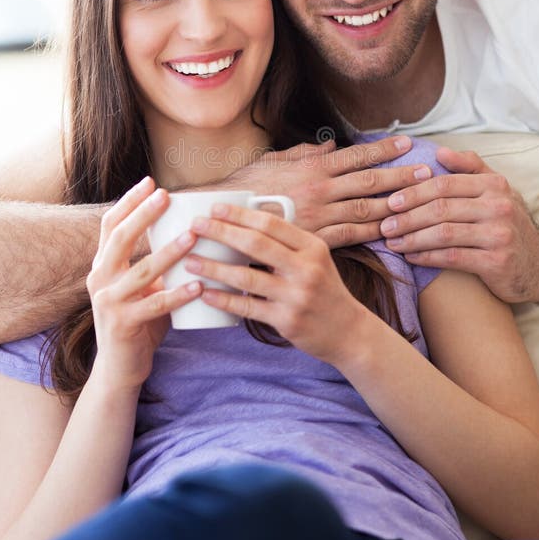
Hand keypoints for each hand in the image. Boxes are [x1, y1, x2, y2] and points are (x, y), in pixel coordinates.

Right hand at [87, 177, 200, 390]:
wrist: (119, 367)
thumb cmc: (139, 320)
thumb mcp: (141, 286)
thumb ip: (154, 262)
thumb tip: (190, 229)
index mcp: (103, 265)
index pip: (111, 225)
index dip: (129, 201)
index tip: (150, 182)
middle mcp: (100, 279)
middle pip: (120, 238)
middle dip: (144, 214)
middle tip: (166, 197)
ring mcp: (109, 302)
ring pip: (141, 271)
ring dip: (169, 252)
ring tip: (192, 236)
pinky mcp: (123, 325)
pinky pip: (154, 305)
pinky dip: (178, 294)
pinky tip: (198, 285)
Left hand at [184, 202, 367, 364]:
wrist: (348, 331)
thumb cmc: (323, 290)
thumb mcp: (315, 259)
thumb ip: (287, 242)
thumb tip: (246, 221)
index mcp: (312, 247)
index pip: (271, 223)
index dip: (240, 214)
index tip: (214, 208)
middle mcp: (306, 268)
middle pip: (256, 244)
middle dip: (221, 232)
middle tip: (196, 226)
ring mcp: (296, 296)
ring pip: (246, 277)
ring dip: (214, 268)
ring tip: (189, 262)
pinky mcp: (287, 321)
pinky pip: (247, 308)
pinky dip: (223, 300)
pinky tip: (205, 294)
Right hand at [228, 136, 431, 248]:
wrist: (223, 217)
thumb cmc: (246, 187)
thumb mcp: (273, 160)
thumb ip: (305, 152)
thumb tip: (332, 145)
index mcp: (312, 166)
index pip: (357, 155)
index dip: (384, 149)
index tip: (407, 143)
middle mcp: (321, 189)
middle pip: (370, 181)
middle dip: (401, 176)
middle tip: (426, 172)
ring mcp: (320, 215)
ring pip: (367, 209)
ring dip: (396, 204)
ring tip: (419, 199)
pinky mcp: (316, 239)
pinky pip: (352, 235)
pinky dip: (375, 232)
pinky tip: (393, 231)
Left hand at [379, 148, 538, 302]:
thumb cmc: (508, 223)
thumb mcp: (496, 190)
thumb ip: (470, 167)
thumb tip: (440, 151)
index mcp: (494, 185)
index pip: (444, 184)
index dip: (413, 192)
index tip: (390, 201)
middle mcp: (498, 207)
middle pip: (440, 208)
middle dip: (406, 217)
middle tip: (383, 225)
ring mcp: (499, 235)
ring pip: (443, 233)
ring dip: (412, 238)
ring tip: (391, 242)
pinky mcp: (496, 262)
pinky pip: (452, 257)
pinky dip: (427, 256)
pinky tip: (411, 257)